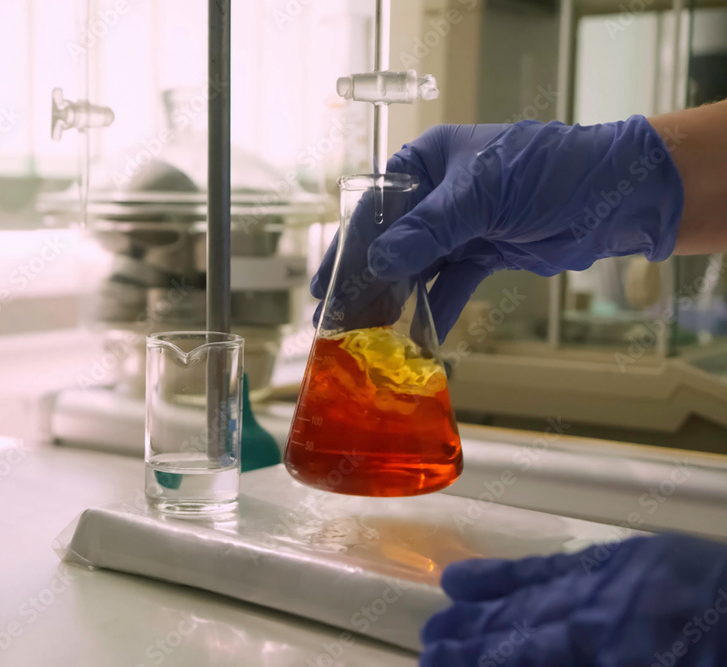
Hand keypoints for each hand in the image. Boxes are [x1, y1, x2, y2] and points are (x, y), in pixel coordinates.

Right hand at [311, 118, 683, 340]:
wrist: (614, 194)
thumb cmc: (546, 172)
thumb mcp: (479, 195)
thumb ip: (427, 231)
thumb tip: (378, 263)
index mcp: (427, 162)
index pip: (376, 205)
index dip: (350, 245)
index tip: (327, 280)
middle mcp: (438, 193)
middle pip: (391, 239)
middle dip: (367, 278)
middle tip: (338, 315)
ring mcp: (461, 225)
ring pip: (418, 266)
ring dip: (397, 298)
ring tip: (370, 332)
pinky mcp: (484, 253)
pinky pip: (452, 284)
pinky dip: (438, 308)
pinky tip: (420, 335)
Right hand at [420, 534, 726, 665]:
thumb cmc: (714, 660)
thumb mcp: (639, 663)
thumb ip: (575, 658)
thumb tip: (523, 654)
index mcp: (597, 650)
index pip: (514, 658)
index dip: (472, 662)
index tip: (433, 664)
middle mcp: (585, 620)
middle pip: (511, 633)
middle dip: (467, 644)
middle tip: (427, 648)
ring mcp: (598, 588)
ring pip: (524, 601)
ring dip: (479, 614)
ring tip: (438, 622)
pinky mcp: (619, 562)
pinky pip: (552, 568)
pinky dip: (510, 574)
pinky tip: (469, 577)